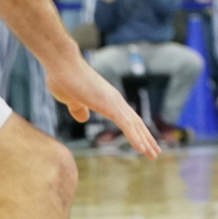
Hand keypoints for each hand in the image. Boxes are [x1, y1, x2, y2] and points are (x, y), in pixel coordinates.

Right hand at [45, 55, 159, 158]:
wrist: (61, 64)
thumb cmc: (64, 79)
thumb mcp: (71, 99)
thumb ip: (78, 108)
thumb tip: (84, 118)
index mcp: (107, 100)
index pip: (127, 119)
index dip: (137, 132)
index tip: (144, 143)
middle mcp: (115, 100)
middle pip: (136, 123)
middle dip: (146, 138)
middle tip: (155, 152)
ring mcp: (114, 102)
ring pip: (134, 125)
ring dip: (145, 140)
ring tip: (153, 154)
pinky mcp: (109, 104)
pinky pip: (126, 124)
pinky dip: (135, 137)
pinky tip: (141, 148)